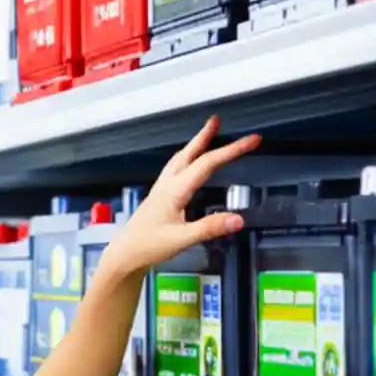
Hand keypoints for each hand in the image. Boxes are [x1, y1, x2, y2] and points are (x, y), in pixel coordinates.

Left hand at [104, 116, 260, 274]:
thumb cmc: (146, 246)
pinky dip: (187, 158)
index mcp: (174, 190)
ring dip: (195, 144)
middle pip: (190, 153)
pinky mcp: (159, 197)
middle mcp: (167, 185)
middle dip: (206, 135)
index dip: (232, 150)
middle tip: (217, 120)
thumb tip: (237, 219)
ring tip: (206, 134)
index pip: (207, 163)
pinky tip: (189, 164)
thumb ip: (210, 228)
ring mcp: (161, 190)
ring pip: (180, 159)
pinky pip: (175, 169)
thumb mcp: (181, 240)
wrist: (123, 255)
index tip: (251, 141)